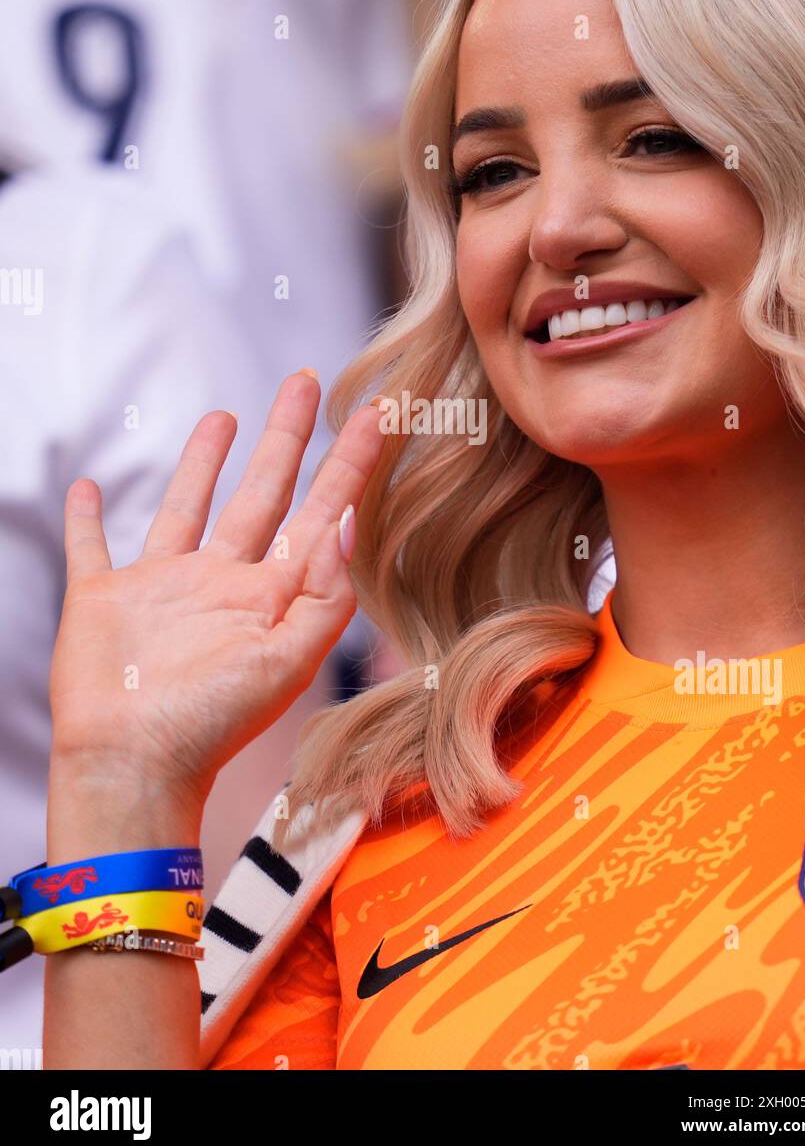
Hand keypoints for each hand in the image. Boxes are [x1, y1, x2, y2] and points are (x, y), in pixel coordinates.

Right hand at [48, 371, 386, 808]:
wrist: (131, 765)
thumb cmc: (211, 724)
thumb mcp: (286, 660)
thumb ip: (324, 594)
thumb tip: (349, 520)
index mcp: (269, 596)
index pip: (320, 512)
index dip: (349, 463)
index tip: (377, 414)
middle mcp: (221, 583)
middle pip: (261, 492)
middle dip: (285, 437)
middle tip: (303, 381)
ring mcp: (163, 588)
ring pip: (187, 505)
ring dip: (204, 462)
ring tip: (224, 415)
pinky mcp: (104, 599)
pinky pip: (93, 546)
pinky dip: (87, 519)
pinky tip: (88, 487)